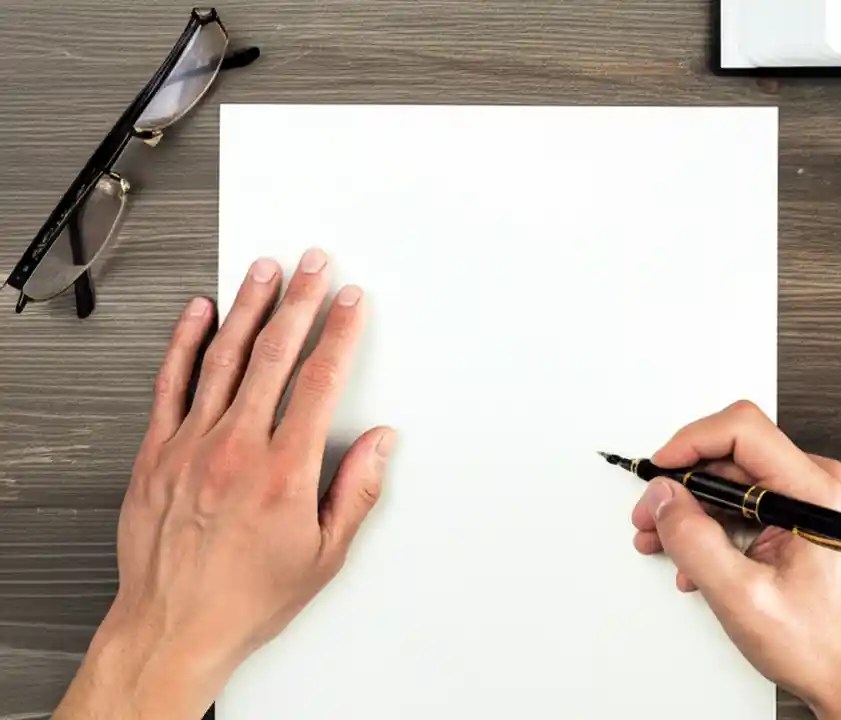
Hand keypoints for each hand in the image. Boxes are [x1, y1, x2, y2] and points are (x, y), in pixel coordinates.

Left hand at [55, 249, 393, 719]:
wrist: (174, 626)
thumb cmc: (247, 596)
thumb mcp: (326, 554)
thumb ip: (357, 492)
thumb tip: (380, 444)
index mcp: (283, 472)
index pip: (320, 382)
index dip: (340, 333)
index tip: (351, 303)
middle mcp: (235, 449)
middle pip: (273, 355)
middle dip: (300, 302)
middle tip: (314, 266)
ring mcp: (190, 446)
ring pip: (223, 359)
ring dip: (249, 308)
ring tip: (265, 271)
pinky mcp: (156, 453)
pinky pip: (171, 384)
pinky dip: (184, 343)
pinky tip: (199, 313)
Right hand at [631, 401, 840, 719]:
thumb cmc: (822, 644)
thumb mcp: (742, 596)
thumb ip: (695, 541)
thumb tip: (665, 499)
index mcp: (815, 493)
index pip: (743, 430)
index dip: (691, 442)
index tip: (660, 469)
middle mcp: (818, 487)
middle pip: (732, 455)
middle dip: (683, 485)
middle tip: (651, 515)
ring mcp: (810, 501)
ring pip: (734, 481)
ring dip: (693, 509)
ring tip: (663, 541)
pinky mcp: (800, 518)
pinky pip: (745, 504)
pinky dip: (713, 526)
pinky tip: (695, 560)